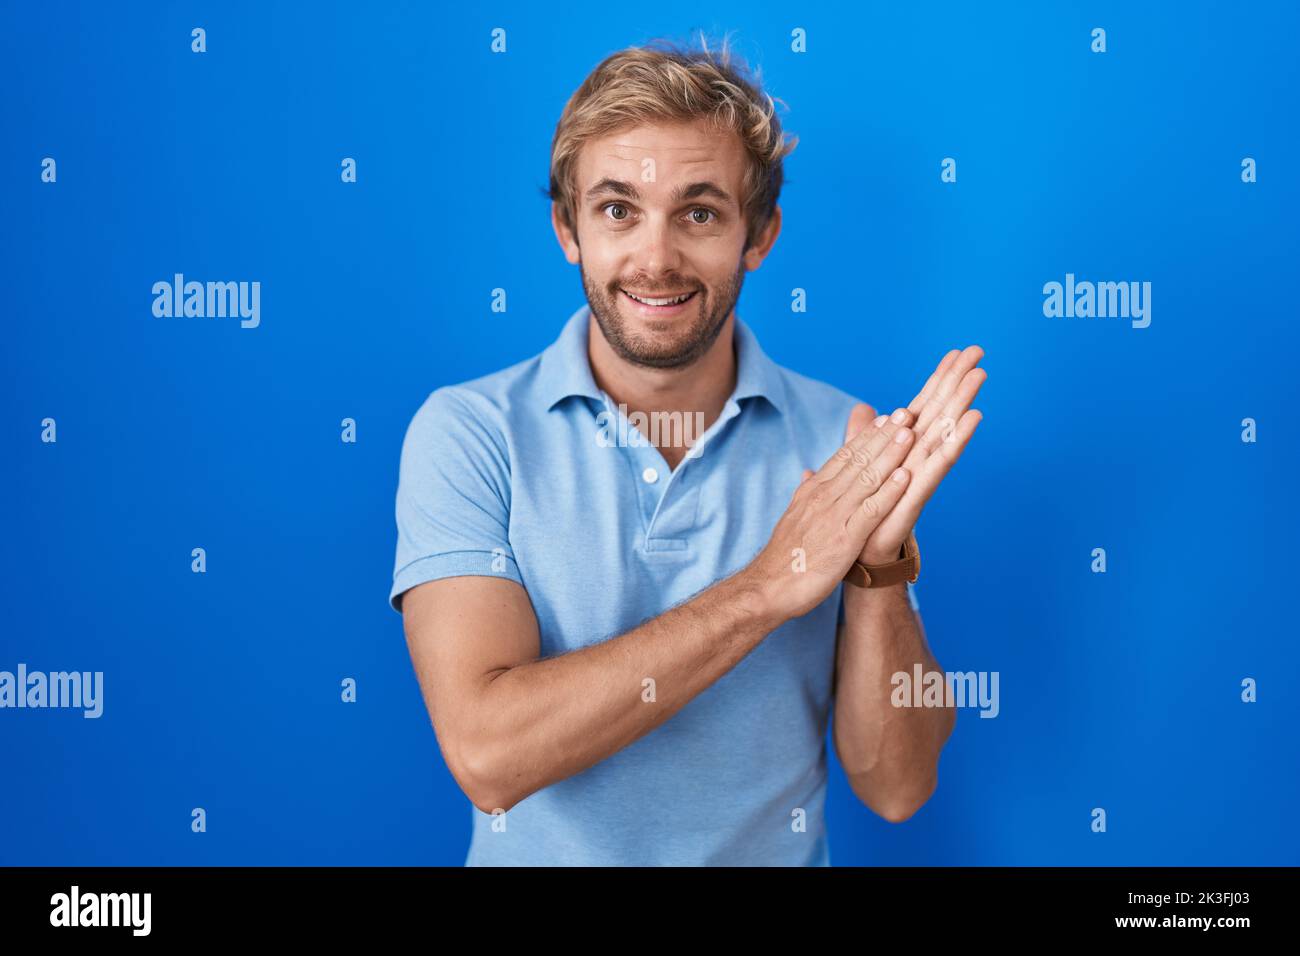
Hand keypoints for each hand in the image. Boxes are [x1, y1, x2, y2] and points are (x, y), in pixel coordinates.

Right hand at [747, 408, 916, 621]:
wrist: (768, 588)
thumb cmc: (784, 557)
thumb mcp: (794, 517)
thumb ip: (806, 493)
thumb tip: (809, 472)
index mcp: (813, 492)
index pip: (843, 456)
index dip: (866, 436)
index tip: (885, 418)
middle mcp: (824, 498)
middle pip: (858, 460)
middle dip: (884, 435)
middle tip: (905, 413)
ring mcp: (834, 517)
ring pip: (867, 478)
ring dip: (890, 454)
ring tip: (909, 433)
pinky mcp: (844, 539)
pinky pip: (871, 511)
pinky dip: (890, 492)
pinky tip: (906, 476)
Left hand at [858, 346, 986, 564]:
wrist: (860, 556)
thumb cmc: (865, 512)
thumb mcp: (858, 465)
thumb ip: (863, 436)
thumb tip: (865, 408)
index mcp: (903, 449)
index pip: (924, 406)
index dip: (939, 379)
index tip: (957, 351)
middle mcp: (916, 458)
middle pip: (940, 412)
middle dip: (958, 381)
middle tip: (978, 351)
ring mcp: (919, 475)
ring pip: (943, 432)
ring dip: (962, 403)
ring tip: (979, 376)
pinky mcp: (916, 495)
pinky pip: (937, 465)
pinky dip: (954, 441)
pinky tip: (970, 420)